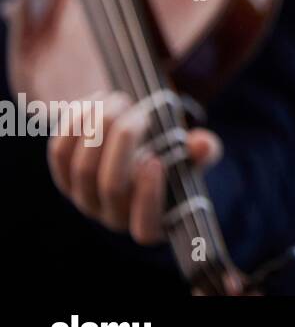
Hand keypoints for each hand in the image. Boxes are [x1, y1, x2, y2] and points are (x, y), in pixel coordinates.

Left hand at [47, 90, 221, 244]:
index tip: (156, 160)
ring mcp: (85, 199)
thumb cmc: (172, 156)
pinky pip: (60, 152)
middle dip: (123, 144)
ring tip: (120, 99)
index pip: (146, 226)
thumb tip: (203, 144)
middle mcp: (114, 215)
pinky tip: (97, 101)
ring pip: (83, 167)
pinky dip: (77, 124)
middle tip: (139, 112)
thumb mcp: (193, 155)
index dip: (148, 196)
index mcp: (151, 221)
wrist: (136, 148)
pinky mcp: (63, 177)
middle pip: (111, 186)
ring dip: (100, 128)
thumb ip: (203, 151)